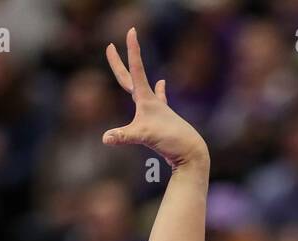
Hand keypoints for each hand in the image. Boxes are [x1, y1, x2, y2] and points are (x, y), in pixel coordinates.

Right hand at [103, 27, 207, 168]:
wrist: (192, 152)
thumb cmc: (170, 140)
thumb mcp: (143, 136)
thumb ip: (123, 136)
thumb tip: (106, 139)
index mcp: (146, 99)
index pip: (136, 69)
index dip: (133, 49)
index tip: (132, 30)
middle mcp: (152, 100)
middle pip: (131, 77)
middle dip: (119, 63)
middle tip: (110, 46)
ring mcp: (159, 109)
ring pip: (144, 87)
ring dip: (135, 76)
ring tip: (132, 61)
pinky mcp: (164, 119)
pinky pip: (159, 100)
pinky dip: (160, 91)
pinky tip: (163, 83)